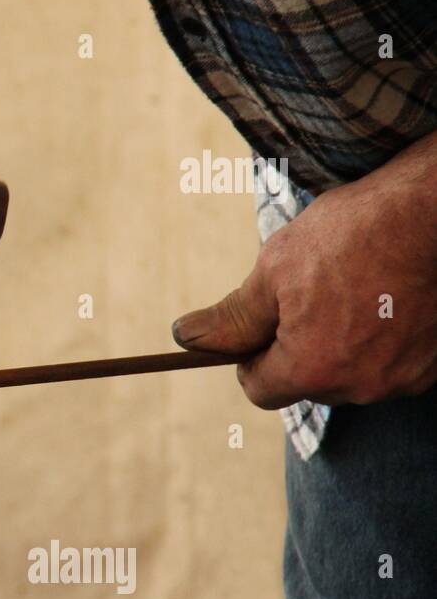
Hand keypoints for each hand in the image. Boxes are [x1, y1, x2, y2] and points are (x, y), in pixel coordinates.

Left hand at [171, 134, 436, 408]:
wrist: (434, 209)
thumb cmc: (352, 234)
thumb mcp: (274, 271)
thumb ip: (231, 318)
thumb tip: (185, 338)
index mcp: (313, 370)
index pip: (259, 389)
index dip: (249, 357)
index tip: (258, 324)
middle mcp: (362, 386)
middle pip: (306, 382)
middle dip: (297, 346)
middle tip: (311, 292)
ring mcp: (404, 378)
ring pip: (349, 372)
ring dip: (340, 342)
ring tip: (352, 288)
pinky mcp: (434, 364)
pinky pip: (388, 362)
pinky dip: (380, 338)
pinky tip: (384, 297)